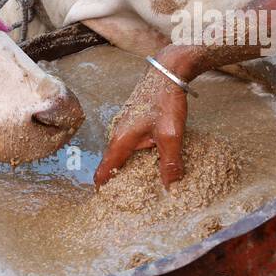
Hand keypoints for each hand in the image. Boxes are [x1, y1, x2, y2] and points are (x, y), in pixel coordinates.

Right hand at [94, 68, 188, 187]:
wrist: (168, 71)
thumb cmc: (165, 101)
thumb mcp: (171, 134)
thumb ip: (169, 162)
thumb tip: (170, 187)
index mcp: (121, 141)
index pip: (104, 171)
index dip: (103, 189)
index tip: (109, 203)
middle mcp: (118, 134)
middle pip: (114, 164)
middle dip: (121, 181)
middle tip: (133, 199)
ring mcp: (125, 126)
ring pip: (124, 154)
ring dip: (131, 167)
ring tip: (145, 184)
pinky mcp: (134, 120)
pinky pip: (132, 144)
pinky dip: (138, 155)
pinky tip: (153, 159)